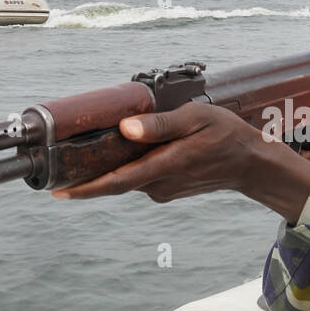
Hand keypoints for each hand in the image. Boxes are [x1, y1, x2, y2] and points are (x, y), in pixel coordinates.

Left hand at [50, 102, 309, 222]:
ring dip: (109, 168)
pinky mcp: (167, 188)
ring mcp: (163, 189)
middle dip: (86, 175)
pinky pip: (139, 177)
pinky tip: (125, 149)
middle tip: (59, 165)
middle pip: (115, 181)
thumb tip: (126, 129)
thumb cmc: (226, 134)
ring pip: (127, 178)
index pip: (116, 181)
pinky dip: (127, 167)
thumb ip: (161, 124)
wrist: (250, 163)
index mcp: (165, 166)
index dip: (85, 189)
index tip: (59, 192)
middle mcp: (160, 184)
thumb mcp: (197, 118)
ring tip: (89, 149)